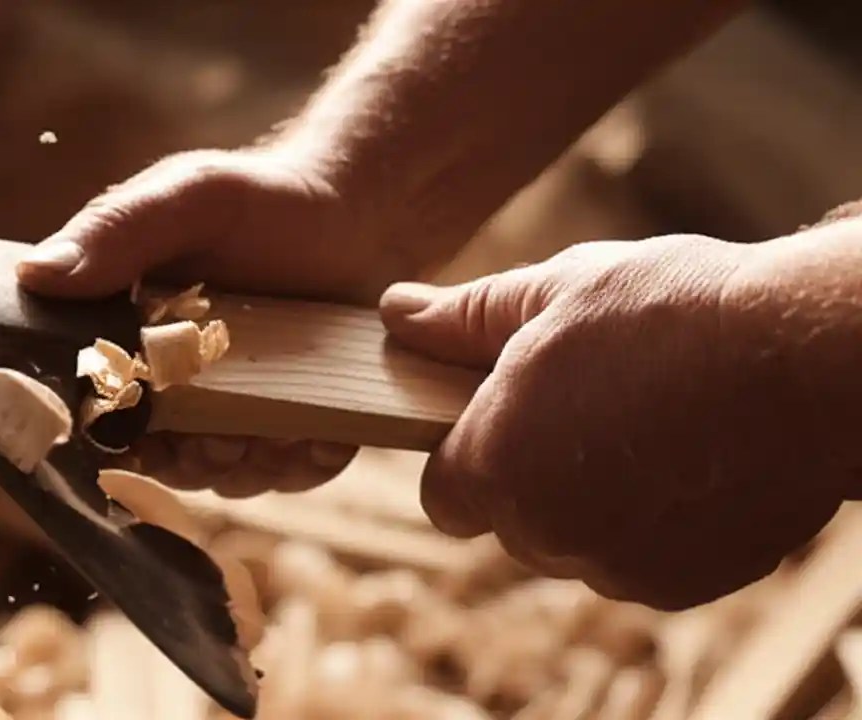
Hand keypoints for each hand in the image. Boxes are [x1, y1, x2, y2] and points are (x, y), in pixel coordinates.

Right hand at [19, 146, 386, 493]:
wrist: (355, 209)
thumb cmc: (261, 197)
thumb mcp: (187, 198)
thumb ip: (115, 231)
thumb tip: (33, 275)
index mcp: (124, 342)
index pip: (91, 414)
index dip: (108, 437)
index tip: (144, 427)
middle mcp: (173, 388)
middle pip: (159, 461)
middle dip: (190, 457)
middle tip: (222, 428)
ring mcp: (236, 412)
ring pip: (224, 476)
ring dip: (247, 462)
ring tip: (273, 420)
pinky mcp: (293, 427)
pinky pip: (289, 472)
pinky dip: (301, 461)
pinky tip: (316, 429)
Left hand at [380, 234, 852, 609]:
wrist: (807, 358)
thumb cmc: (671, 313)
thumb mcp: (553, 292)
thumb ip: (462, 318)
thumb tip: (396, 313)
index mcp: (495, 465)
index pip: (442, 494)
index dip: (467, 455)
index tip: (505, 417)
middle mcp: (544, 533)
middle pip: (509, 520)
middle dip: (532, 472)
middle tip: (588, 404)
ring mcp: (616, 567)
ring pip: (575, 543)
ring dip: (593, 500)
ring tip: (646, 424)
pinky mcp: (680, 585)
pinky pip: (639, 560)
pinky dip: (653, 524)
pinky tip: (689, 460)